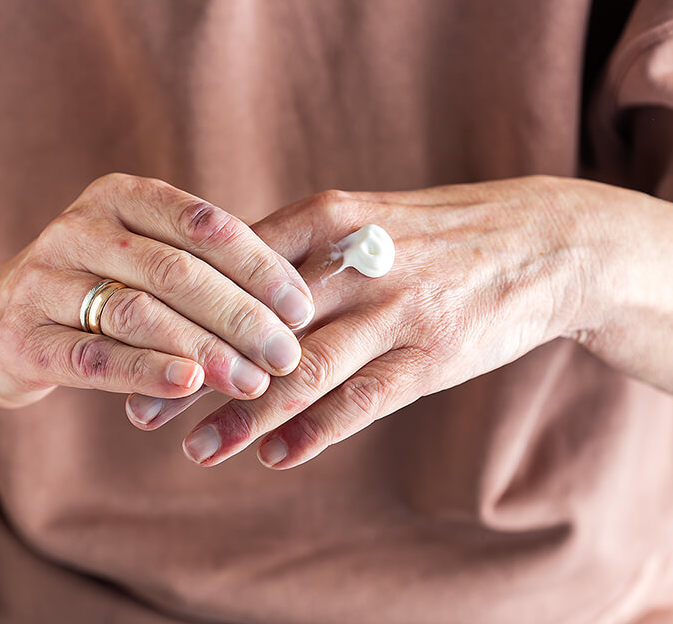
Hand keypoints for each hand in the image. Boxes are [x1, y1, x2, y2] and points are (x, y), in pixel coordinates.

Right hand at [0, 172, 317, 493]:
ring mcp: (44, 281)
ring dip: (206, 349)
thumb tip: (294, 305)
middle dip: (242, 317)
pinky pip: (94, 357)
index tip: (302, 307)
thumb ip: (199, 264)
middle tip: (287, 355)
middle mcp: (78, 228)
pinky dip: (147, 371)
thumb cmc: (93, 289)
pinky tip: (190, 385)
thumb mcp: (139, 256)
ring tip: (254, 380)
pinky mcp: (23, 337)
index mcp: (118, 196)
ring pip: (140, 313)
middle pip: (177, 271)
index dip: (260, 266)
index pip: (204, 224)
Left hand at [170, 176, 611, 467]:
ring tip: (195, 448)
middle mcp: (353, 263)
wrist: (539, 242)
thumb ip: (298, 247)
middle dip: (193, 370)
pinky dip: (315, 431)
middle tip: (140, 409)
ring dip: (243, 414)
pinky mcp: (431, 356)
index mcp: (327, 216)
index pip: (232, 270)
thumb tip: (223, 281)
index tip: (133, 345)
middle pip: (255, 325)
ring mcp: (394, 311)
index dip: (178, 311)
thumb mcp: (363, 218)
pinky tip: (274, 456)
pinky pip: (362, 401)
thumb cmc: (435, 233)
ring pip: (302, 369)